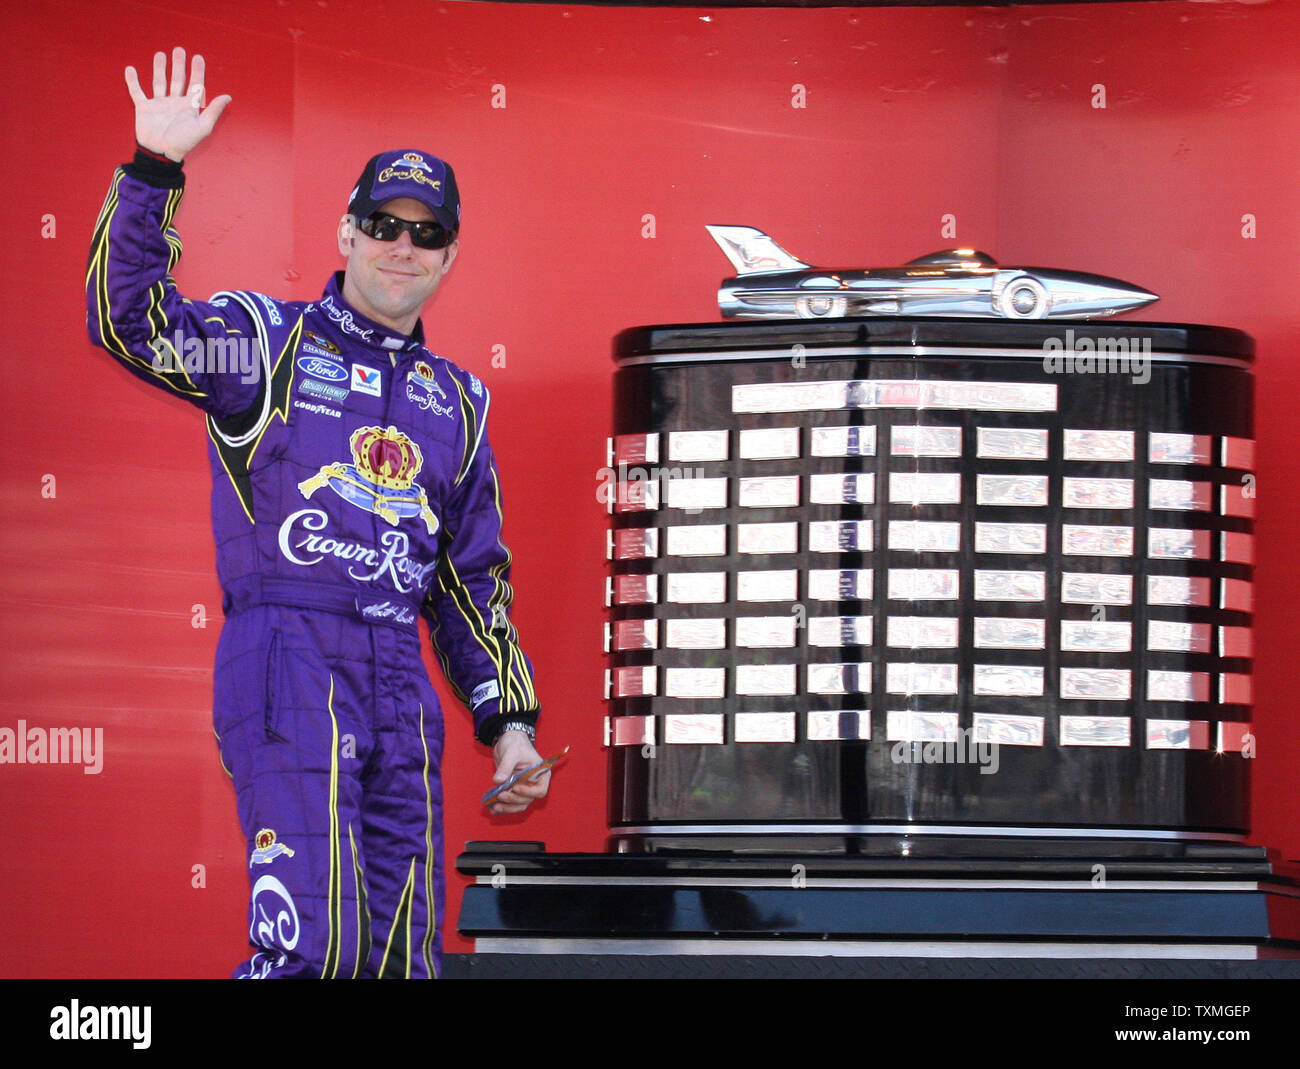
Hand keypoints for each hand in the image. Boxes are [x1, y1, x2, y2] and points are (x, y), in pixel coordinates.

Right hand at [125, 47, 230, 161]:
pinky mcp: (144, 108)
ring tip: (160, 54)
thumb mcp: (202, 126)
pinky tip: (130, 69)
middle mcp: (175, 103)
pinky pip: (137, 92)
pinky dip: (133, 81)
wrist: (161, 152)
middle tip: (179, 49)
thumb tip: (228, 96)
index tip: (198, 57)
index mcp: (189, 107)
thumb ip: (214, 110)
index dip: (197, 71)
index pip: (195, 85)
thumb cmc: (183, 142)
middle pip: (178, 79)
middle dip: (179, 65)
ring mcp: (159, 104)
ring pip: (159, 82)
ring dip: (159, 68)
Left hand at [488, 730, 549, 813]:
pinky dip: (502, 806)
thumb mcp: (511, 753)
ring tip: (494, 807)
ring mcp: (524, 788)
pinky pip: (510, 802)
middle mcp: (534, 783)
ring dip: (507, 807)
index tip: (515, 788)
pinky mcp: (513, 790)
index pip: (540, 790)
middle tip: (500, 795)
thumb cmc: (515, 743)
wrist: (508, 740)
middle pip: (527, 799)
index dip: (528, 792)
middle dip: (514, 800)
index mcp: (540, 773)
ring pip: (519, 804)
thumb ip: (506, 767)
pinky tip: (492, 808)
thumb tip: (497, 781)